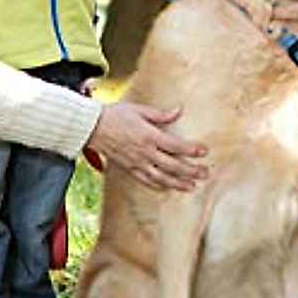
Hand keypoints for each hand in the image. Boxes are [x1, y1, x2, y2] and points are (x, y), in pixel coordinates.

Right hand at [87, 102, 208, 190]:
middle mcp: (145, 152)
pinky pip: (146, 180)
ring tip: (192, 186)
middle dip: (191, 170)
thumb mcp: (139, 110)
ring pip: (162, 177)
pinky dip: (159, 186)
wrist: (92, 127)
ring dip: (178, 183)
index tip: (205, 151)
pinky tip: (168, 187)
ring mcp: (137, 163)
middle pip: (173, 166)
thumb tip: (179, 110)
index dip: (192, 150)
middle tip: (205, 173)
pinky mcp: (129, 168)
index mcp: (149, 136)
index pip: (176, 146)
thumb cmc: (116, 115)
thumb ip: (160, 114)